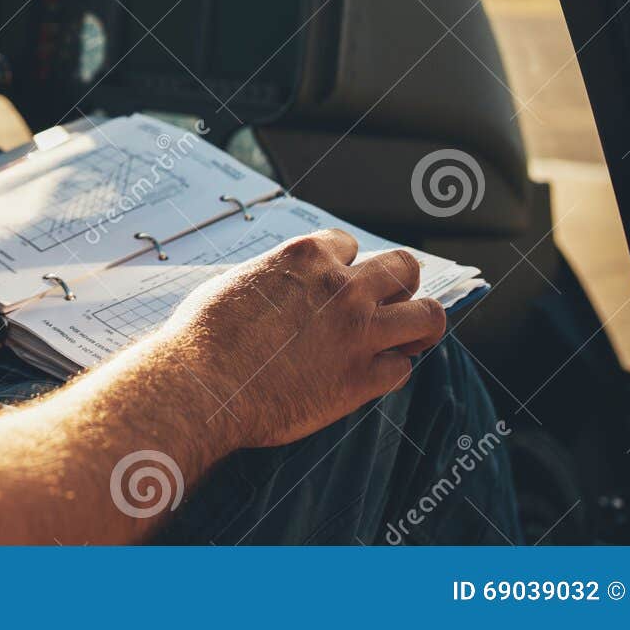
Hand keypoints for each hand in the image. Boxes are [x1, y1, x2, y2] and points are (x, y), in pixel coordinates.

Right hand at [156, 229, 445, 451]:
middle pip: (404, 268)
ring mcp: (358, 333)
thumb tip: (278, 284)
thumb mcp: (236, 282)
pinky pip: (402, 369)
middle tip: (384, 304)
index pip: (349, 243)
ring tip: (405, 337)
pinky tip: (369, 375)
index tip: (334, 282)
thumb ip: (273, 277)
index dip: (343, 264)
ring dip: (418, 325)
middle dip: (398, 283)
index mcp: (306, 256)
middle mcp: (341, 288)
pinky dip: (388, 371)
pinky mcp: (361, 379)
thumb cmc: (203, 335)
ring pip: (427, 316)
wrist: (202, 385)